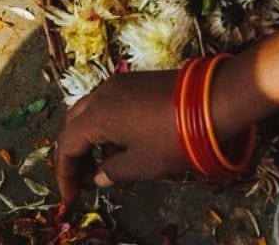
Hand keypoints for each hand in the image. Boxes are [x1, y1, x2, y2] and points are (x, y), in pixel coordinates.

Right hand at [55, 70, 185, 207]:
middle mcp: (102, 94)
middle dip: (74, 154)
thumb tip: (99, 177)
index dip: (65, 174)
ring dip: (90, 138)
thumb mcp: (143, 164)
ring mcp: (119, 84)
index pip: (67, 145)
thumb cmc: (174, 137)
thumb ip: (114, 172)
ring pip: (91, 111)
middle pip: (74, 124)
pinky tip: (121, 144)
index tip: (72, 197)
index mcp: (97, 115)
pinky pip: (109, 104)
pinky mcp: (136, 81)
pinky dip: (106, 125)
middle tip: (83, 180)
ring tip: (103, 165)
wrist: (213, 100)